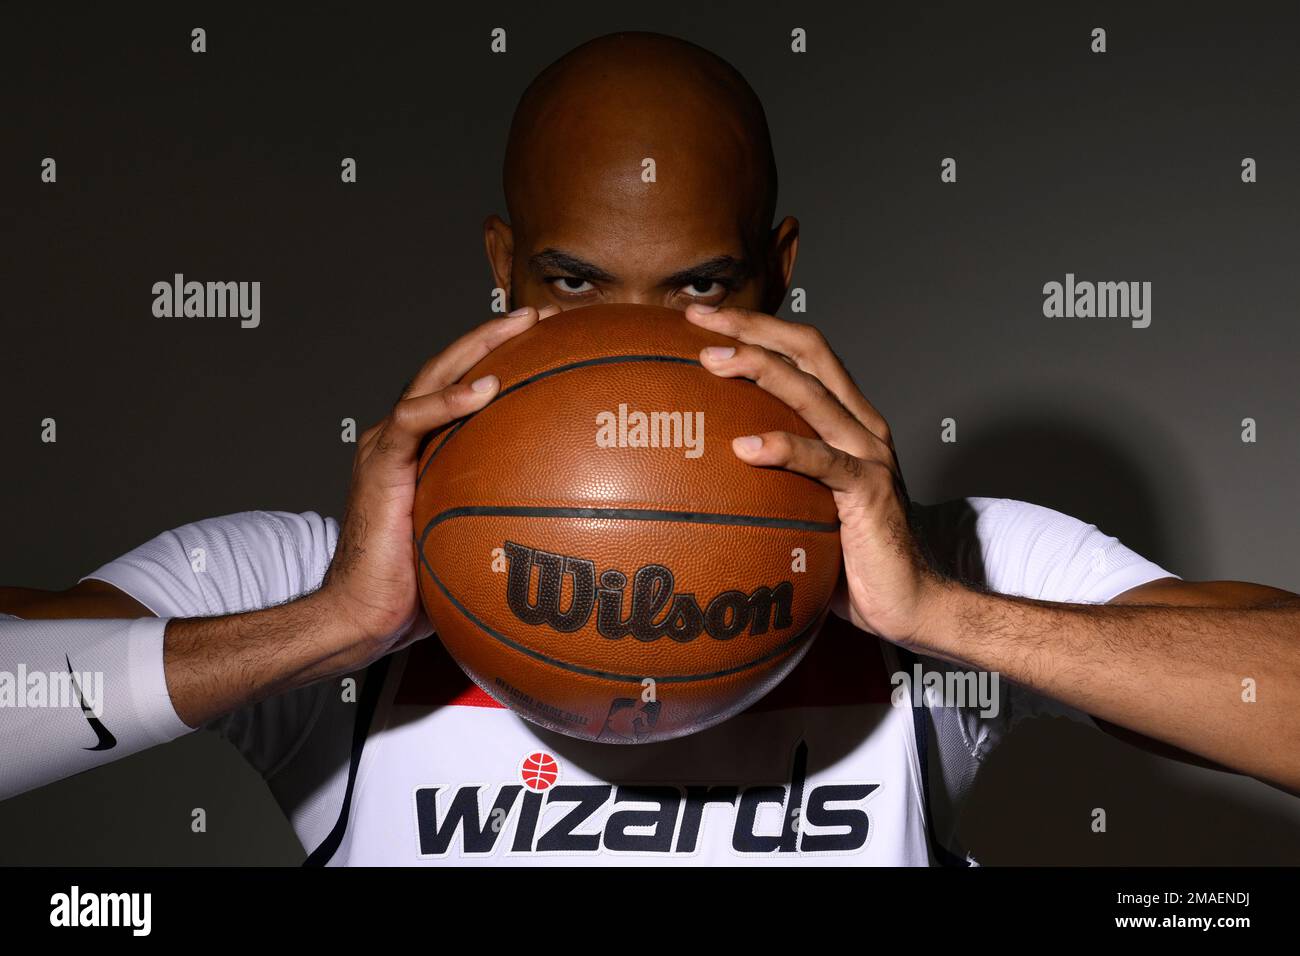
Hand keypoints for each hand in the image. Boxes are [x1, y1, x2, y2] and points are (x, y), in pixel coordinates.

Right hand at [319, 305, 557, 664]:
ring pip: (433, 376)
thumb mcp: (475, 543)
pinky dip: (448, 400)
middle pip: (451, 367)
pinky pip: (415, 420)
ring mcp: (388, 445)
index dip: (503, 361)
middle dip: (496, 335)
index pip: (464, 389)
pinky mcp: (380, 464)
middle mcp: (403, 437)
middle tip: (543, 316)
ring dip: (478, 346)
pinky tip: (484, 388)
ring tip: (521, 326)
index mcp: (424, 449)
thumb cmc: (419, 590)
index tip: (552, 345)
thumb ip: (509, 517)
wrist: (363, 615)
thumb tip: (577, 522)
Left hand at [686, 303, 942, 646]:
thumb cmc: (848, 558)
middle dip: (753, 328)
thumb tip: (702, 469)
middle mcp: (862, 426)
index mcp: (848, 421)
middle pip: (808, 353)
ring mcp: (869, 455)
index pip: (804, 353)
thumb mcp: (802, 504)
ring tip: (713, 362)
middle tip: (699, 319)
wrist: (908, 601)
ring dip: (760, 369)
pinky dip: (783, 448)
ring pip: (812, 394)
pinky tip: (744, 449)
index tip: (704, 318)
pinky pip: (823, 462)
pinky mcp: (869, 491)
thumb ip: (771, 476)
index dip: (758, 328)